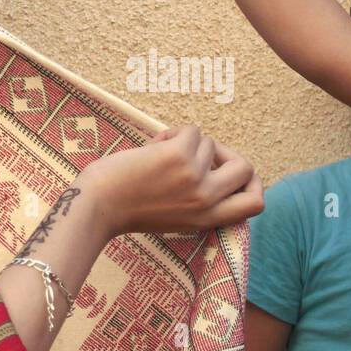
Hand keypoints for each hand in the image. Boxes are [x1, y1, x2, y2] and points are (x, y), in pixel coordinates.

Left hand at [75, 125, 262, 239]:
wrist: (95, 207)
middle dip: (225, 155)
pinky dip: (170, 135)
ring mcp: (196, 177)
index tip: (237, 177)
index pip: (255, 205)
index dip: (254, 186)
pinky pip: (191, 130)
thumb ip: (197, 201)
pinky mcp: (179, 155)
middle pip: (246, 168)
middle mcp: (207, 200)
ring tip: (156, 158)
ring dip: (184, 145)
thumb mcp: (172, 216)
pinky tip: (149, 150)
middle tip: (199, 154)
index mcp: (206, 219)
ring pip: (209, 144)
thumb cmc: (124, 209)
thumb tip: (214, 165)